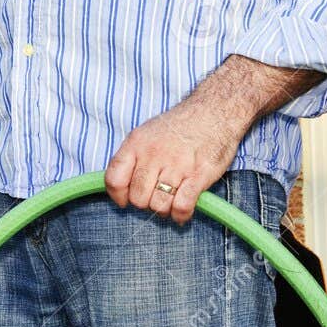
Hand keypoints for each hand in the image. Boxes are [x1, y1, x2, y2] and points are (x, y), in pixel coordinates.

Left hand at [102, 102, 248, 225]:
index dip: (117, 196)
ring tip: (170, 202)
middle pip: (137, 197)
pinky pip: (181, 206)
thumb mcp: (145, 133)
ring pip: (158, 205)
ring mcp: (176, 165)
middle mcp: (153, 155)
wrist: (213, 111)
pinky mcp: (198, 175)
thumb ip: (132, 157)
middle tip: (154, 198)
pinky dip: (180, 215)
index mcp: (136, 144)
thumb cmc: (177, 126)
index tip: (124, 201)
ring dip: (164, 210)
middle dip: (144, 204)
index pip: (114, 179)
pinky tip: (181, 212)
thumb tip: (121, 185)